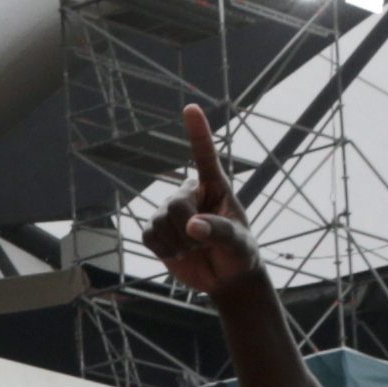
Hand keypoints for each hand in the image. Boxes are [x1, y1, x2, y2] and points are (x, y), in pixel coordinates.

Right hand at [141, 106, 259, 300]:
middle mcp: (191, 193)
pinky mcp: (157, 229)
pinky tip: (177, 254)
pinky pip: (148, 234)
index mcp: (216, 187)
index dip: (198, 133)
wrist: (225, 278)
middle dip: (185, 230)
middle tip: (201, 245)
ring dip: (176, 243)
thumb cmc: (239, 253)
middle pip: (173, 203)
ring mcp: (171, 211)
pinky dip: (162, 249)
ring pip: (158, 220)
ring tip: (192, 250)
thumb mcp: (238, 243)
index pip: (206, 156)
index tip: (191, 108)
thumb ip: (219, 232)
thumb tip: (192, 225)